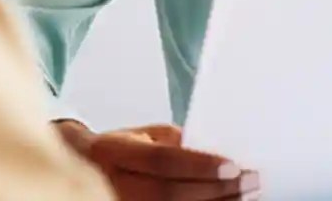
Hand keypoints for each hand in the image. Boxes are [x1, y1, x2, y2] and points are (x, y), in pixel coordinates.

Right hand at [57, 121, 259, 199]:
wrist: (80, 167)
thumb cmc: (121, 148)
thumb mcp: (144, 135)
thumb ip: (176, 142)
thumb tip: (217, 152)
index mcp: (114, 151)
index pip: (161, 160)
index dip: (199, 165)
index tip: (234, 165)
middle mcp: (112, 183)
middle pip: (170, 193)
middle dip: (216, 189)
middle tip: (251, 181)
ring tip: (246, 197)